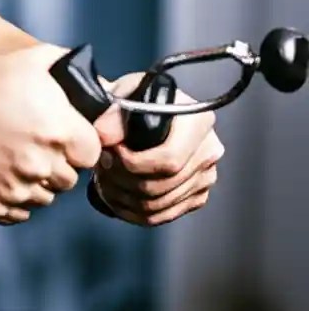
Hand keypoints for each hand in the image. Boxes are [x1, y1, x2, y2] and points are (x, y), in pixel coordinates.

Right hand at [0, 44, 108, 226]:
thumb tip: (106, 90)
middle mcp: (42, 165)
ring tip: (10, 157)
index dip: (77, 145)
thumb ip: (76, 71)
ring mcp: (15, 189)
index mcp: (60, 132)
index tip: (60, 137)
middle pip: (68, 179)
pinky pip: (16, 213)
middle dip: (55, 164)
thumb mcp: (34, 60)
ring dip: (34, 183)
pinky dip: (11, 200)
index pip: (91, 155)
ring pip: (43, 199)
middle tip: (29, 144)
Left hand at [90, 73, 225, 225]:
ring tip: (104, 178)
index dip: (131, 163)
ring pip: (156, 205)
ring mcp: (205, 177)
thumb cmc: (135, 101)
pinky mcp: (196, 196)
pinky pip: (160, 216)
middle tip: (100, 166)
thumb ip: (112, 112)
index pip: (167, 160)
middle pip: (159, 187)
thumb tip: (104, 136)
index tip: (108, 152)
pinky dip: (131, 212)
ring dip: (120, 197)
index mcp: (198, 122)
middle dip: (119, 181)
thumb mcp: (122, 93)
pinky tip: (115, 196)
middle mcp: (209, 151)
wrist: (144, 111)